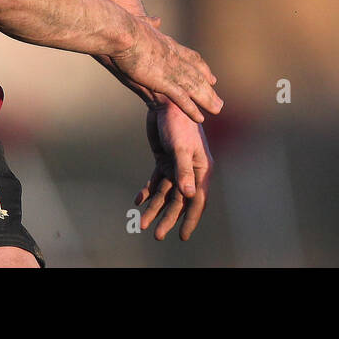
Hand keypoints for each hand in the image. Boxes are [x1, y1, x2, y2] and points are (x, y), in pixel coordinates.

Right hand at [111, 17, 221, 123]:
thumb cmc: (125, 27)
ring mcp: (171, 70)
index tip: (210, 77)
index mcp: (169, 45)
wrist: (122, 32)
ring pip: (195, 88)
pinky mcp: (163, 81)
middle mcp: (175, 58)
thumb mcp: (141, 23)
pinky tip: (199, 118)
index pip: (192, 58)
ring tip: (217, 109)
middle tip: (218, 99)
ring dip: (207, 100)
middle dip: (208, 88)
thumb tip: (156, 19)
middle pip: (197, 75)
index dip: (202, 69)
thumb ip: (150, 23)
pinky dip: (191, 109)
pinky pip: (181, 98)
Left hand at [135, 99, 213, 240]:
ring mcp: (177, 165)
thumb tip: (189, 196)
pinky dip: (148, 192)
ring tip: (142, 224)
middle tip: (156, 235)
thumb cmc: (178, 123)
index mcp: (201, 169)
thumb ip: (184, 172)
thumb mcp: (180, 148)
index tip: (182, 236)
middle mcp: (191, 170)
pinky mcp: (164, 159)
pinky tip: (138, 201)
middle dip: (168, 218)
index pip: (196, 200)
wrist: (165, 102)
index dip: (190, 219)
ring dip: (155, 208)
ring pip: (166, 193)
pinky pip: (156, 181)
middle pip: (179, 200)